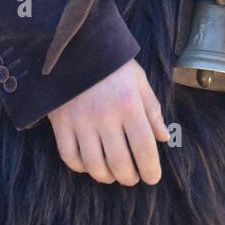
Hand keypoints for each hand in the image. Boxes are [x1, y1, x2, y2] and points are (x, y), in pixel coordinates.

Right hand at [48, 59, 168, 186]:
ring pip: (94, 165)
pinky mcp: (61, 122)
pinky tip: (89, 164)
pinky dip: (80, 167)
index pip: (144, 148)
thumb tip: (164, 137)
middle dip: (129, 177)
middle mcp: (105, 116)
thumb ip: (152, 109)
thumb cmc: (111, 64)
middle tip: (133, 177)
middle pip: (120, 163)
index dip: (151, 169)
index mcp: (129, 104)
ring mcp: (80, 121)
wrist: (74, 46)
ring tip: (113, 175)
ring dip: (106, 177)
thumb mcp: (138, 79)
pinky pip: (69, 157)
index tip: (152, 177)